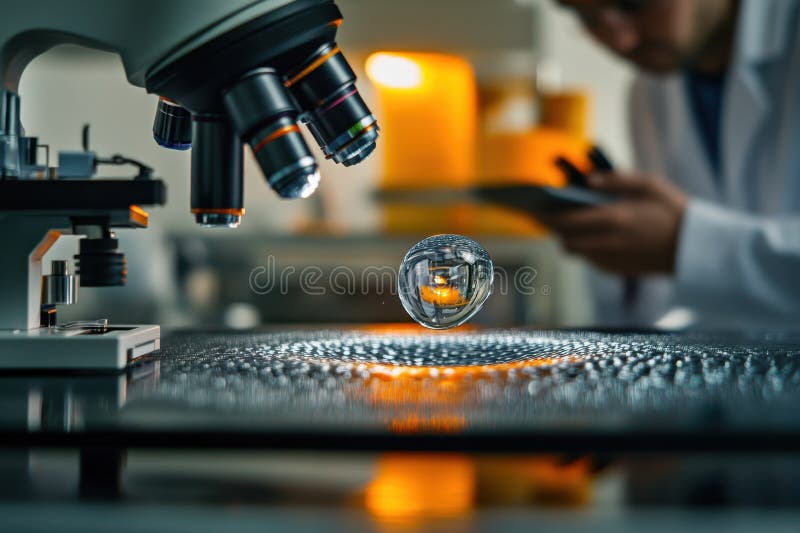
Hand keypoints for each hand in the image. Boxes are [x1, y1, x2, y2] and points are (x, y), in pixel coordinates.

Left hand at [540, 172, 687, 275]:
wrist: (695, 246)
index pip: (566, 221)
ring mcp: (611, 260)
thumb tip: (587, 180)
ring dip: (568, 238)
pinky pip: (590, 259)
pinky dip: (585, 247)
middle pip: (564, 240)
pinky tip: (590, 235)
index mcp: (612, 218)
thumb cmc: (673, 210)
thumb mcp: (648, 184)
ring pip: (575, 252)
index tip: (534, 209)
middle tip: (543, 217)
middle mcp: (607, 242)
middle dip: (552, 229)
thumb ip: (616, 180)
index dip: (546, 216)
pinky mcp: (617, 270)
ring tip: (565, 224)